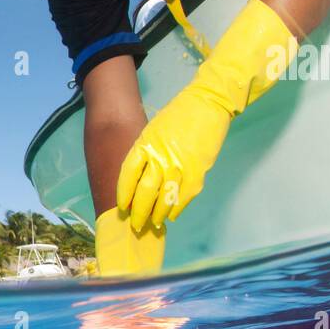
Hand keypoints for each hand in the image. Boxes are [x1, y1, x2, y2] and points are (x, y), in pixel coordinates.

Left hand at [116, 86, 230, 232]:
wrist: (207, 104)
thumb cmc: (177, 117)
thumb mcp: (152, 131)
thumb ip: (144, 153)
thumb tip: (138, 178)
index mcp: (144, 145)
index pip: (127, 175)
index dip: (123, 194)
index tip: (122, 207)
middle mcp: (159, 157)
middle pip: (144, 192)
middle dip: (139, 212)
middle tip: (136, 224)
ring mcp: (179, 165)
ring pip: (164, 198)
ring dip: (157, 215)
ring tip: (153, 224)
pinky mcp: (198, 170)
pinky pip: (184, 196)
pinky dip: (177, 208)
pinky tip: (172, 216)